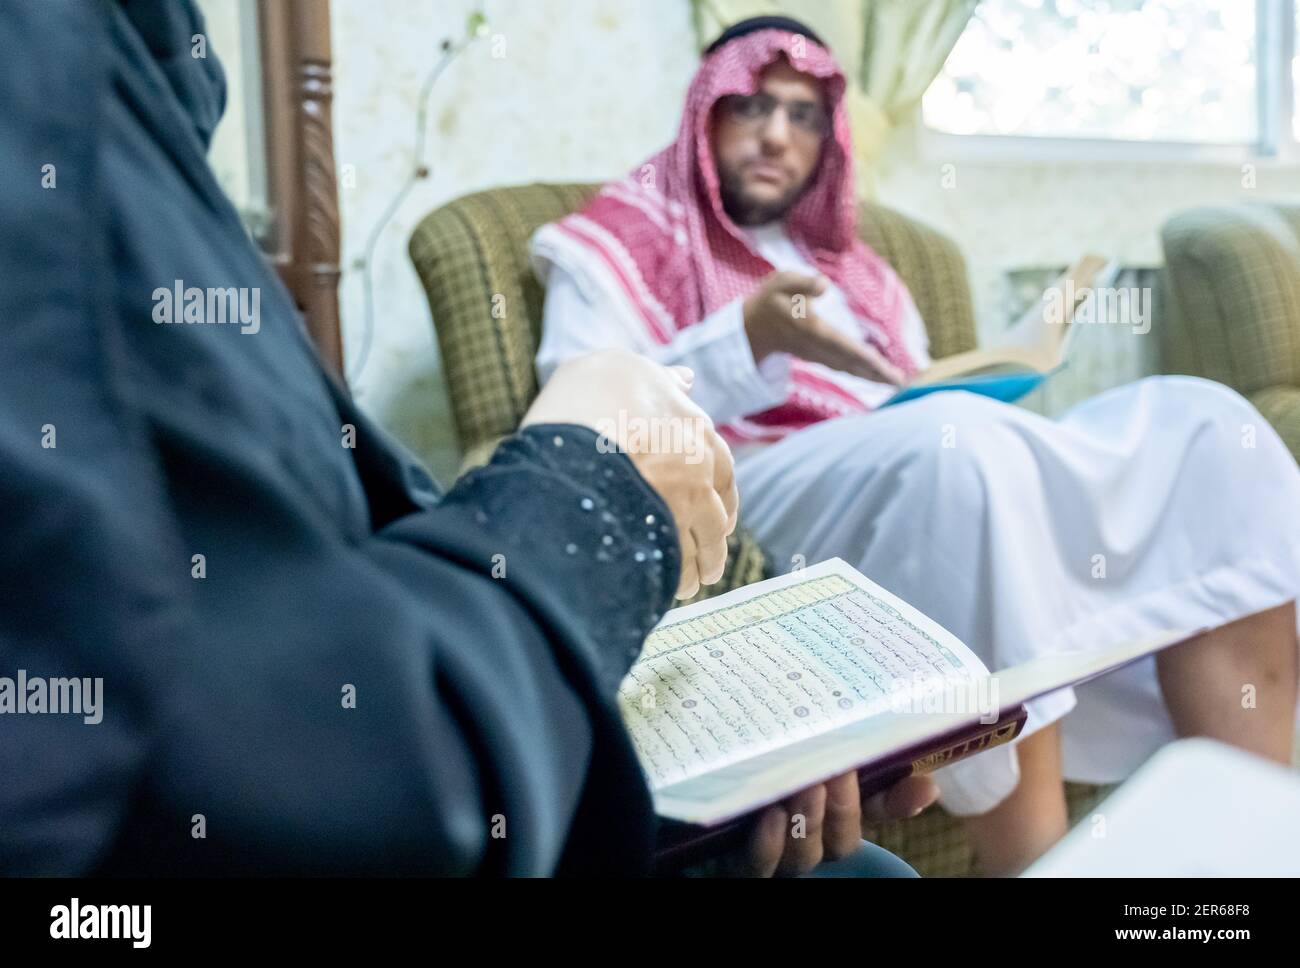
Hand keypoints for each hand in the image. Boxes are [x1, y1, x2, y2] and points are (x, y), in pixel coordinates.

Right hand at [521, 350, 737, 598]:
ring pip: (699, 547)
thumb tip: (684, 379)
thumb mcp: (630, 367)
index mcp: (696, 429)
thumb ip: (660, 379)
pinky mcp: (655, 533)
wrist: (576, 413)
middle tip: (708, 561)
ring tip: (686, 586)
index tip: (720, 514)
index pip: (722, 470)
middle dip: (713, 541)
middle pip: (717, 517)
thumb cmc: (595, 386)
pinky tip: (661, 592)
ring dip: (695, 569)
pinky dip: (668, 582)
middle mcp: (698, 469)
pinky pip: (669, 566)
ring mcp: (679, 504)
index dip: (720, 496)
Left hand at [735, 772, 937, 876]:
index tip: (917, 783)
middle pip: (834, 843)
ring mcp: (767, 853)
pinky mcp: (729, 857)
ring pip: (799, 857)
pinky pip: (754, 868)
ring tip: (804, 787)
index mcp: (825, 821)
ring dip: (807, 824)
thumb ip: (863, 772)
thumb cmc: (762, 762)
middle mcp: (801, 843)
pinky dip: (767, 847)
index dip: (894, 804)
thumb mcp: (808, 762)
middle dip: (841, 810)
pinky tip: (770, 817)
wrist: (697, 773)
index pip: (871, 815)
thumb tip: (928, 787)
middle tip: (835, 772)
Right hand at [743, 271, 904, 385]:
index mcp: (811, 330)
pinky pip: (844, 367)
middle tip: (903, 383)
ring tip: (897, 382)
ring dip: (872, 376)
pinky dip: (861, 372)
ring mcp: (817, 355)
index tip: (883, 367)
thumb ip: (801, 282)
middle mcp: (816, 347)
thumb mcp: (780, 282)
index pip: (843, 346)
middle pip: (850, 362)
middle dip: (875, 373)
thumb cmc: (769, 300)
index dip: (864, 357)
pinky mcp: (818, 357)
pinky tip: (877, 375)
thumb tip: (824, 285)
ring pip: (848, 368)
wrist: (751, 328)